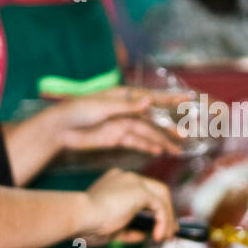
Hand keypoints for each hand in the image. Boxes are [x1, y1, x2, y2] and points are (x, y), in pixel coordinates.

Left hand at [48, 87, 189, 155]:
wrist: (59, 129)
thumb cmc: (78, 110)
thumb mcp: (102, 106)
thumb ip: (126, 106)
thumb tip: (148, 102)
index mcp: (124, 96)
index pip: (151, 97)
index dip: (170, 99)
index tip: (187, 99)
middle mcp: (126, 109)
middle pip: (152, 119)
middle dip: (169, 127)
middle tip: (186, 134)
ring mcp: (122, 124)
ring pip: (147, 133)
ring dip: (161, 140)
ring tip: (177, 149)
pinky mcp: (116, 137)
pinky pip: (136, 142)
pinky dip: (147, 146)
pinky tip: (159, 151)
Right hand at [78, 168, 175, 245]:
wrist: (79, 217)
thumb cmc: (86, 224)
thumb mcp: (112, 230)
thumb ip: (130, 230)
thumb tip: (146, 235)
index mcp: (115, 182)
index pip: (141, 193)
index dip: (152, 210)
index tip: (157, 227)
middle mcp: (126, 177)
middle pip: (156, 191)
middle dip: (166, 212)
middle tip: (170, 232)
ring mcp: (133, 181)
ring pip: (162, 196)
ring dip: (168, 217)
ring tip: (168, 237)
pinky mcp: (140, 190)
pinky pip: (160, 206)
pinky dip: (163, 221)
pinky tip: (158, 236)